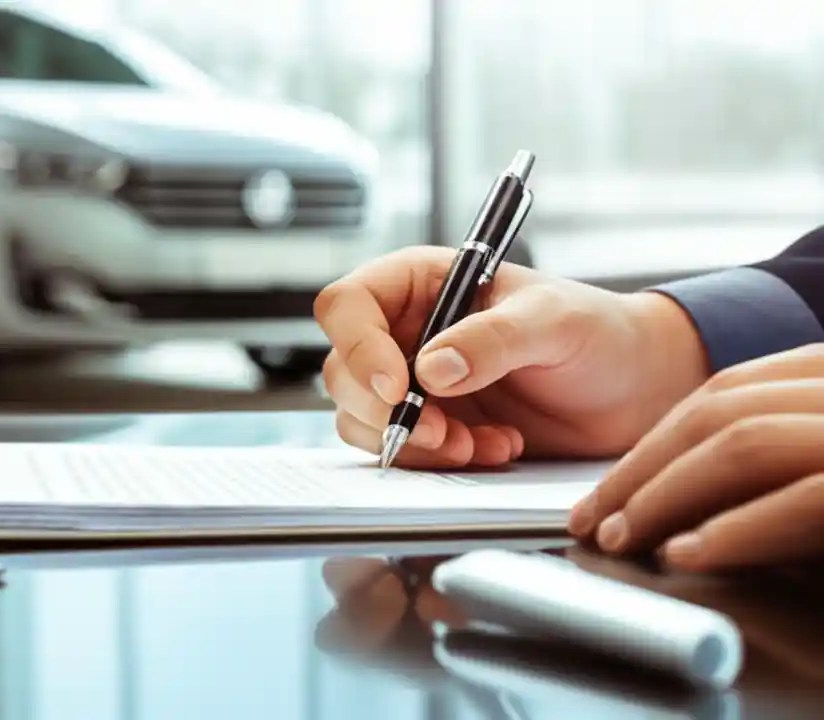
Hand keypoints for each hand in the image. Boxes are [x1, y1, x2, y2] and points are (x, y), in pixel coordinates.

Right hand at [315, 246, 707, 466]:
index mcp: (422, 283)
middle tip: (446, 433)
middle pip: (344, 371)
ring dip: (415, 443)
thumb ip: (494, 339)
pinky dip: (438, 461)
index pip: (349, 305)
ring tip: (478, 444)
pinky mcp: (431, 427)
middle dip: (388, 412)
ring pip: (362, 419)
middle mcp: (405, 331)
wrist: (634, 392)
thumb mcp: (555, 322)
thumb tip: (432, 368)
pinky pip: (400, 451)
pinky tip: (494, 448)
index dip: (360, 347)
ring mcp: (414, 383)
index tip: (400, 387)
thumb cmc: (599, 334)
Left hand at [568, 344, 823, 569]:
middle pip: (717, 416)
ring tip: (617, 541)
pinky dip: (735, 531)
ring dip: (665, 498)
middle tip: (590, 524)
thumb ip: (760, 474)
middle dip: (639, 473)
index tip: (603, 497)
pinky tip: (684, 556)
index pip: (722, 396)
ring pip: (742, 447)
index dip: (650, 449)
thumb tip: (674, 515)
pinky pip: (802, 498)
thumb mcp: (810, 472)